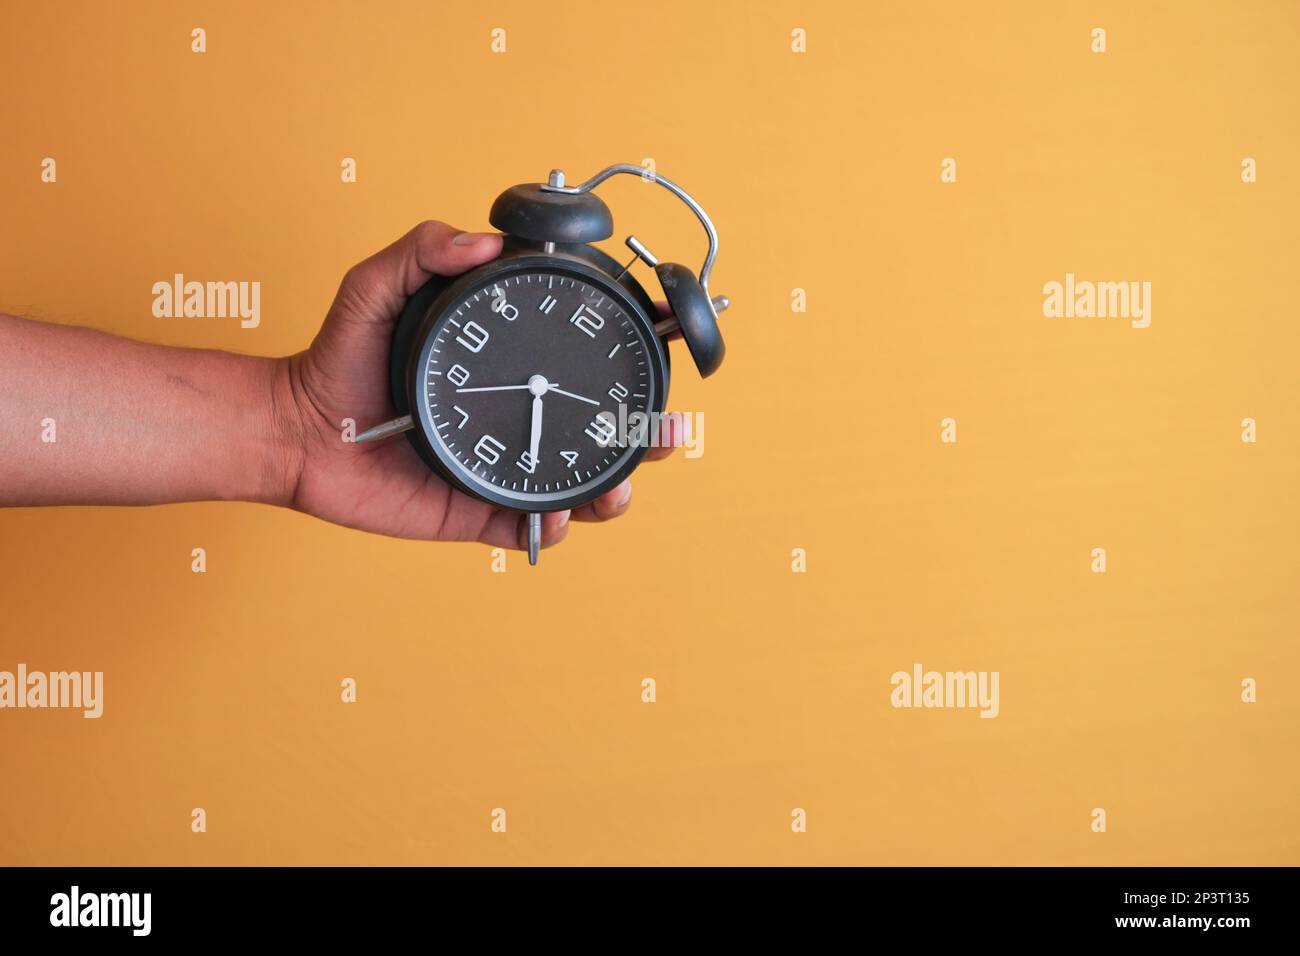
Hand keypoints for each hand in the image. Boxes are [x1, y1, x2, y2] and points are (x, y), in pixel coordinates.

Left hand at [277, 221, 680, 553]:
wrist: (295, 431)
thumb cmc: (339, 358)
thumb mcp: (376, 288)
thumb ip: (422, 250)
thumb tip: (483, 242)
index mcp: (509, 368)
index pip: (583, 361)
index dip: (635, 353)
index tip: (670, 338)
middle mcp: (516, 417)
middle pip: (601, 432)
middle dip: (646, 436)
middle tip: (664, 432)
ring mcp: (500, 467)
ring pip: (579, 486)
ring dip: (613, 490)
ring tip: (616, 486)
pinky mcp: (475, 512)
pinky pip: (527, 529)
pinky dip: (551, 529)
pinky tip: (552, 517)